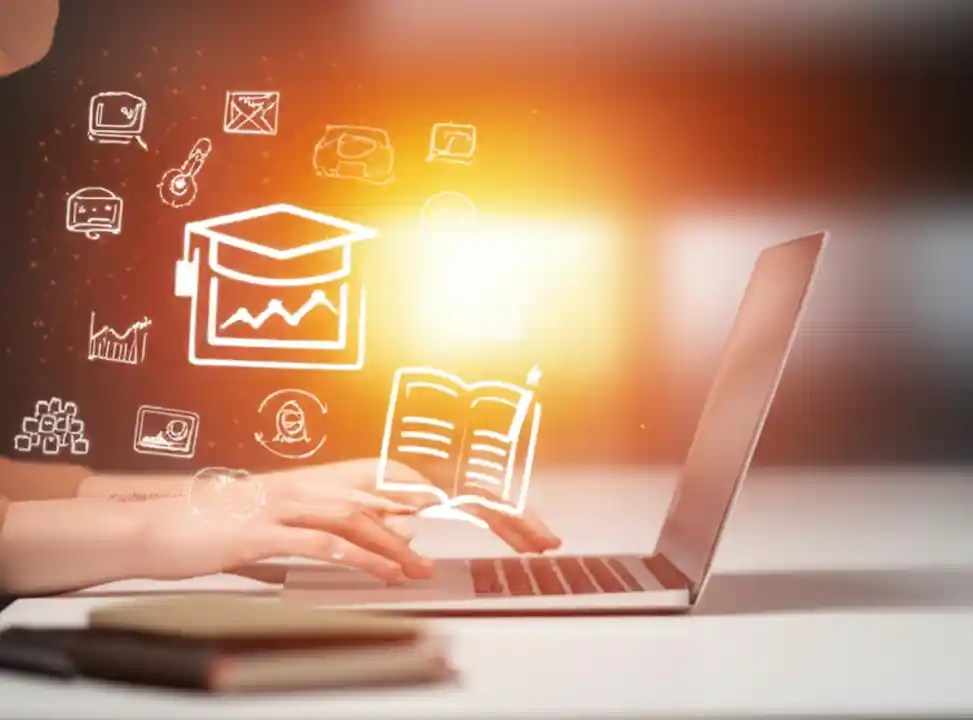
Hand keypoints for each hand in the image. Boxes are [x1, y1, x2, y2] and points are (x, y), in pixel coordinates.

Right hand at [269, 458, 563, 553]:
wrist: (167, 520)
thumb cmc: (240, 521)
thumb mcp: (314, 520)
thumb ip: (364, 522)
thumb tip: (409, 532)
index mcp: (347, 478)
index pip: (431, 482)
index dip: (486, 500)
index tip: (531, 528)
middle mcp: (330, 481)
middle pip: (419, 487)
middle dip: (481, 509)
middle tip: (528, 537)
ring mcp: (299, 501)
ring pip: (367, 512)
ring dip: (406, 542)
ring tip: (438, 571)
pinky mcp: (268, 528)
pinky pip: (326, 539)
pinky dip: (361, 554)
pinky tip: (387, 572)